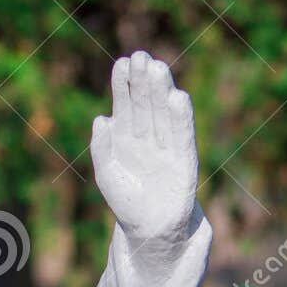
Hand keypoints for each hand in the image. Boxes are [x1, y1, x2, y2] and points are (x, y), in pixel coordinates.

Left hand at [91, 51, 198, 251]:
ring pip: (164, 113)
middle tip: (141, 57)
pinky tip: (177, 97)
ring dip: (161, 91)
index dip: (124, 84)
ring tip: (158, 68)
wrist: (148, 229)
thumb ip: (101, 148)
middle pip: (146, 102)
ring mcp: (167, 145)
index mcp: (127, 136)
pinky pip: (182, 134)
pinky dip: (180, 117)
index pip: (126, 104)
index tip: (122, 63)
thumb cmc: (125, 201)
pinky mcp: (184, 159)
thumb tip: (101, 119)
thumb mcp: (106, 174)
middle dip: (143, 80)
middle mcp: (148, 136)